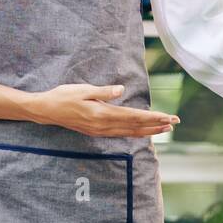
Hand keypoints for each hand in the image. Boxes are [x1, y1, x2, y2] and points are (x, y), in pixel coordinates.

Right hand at [27, 84, 178, 138]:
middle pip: (135, 127)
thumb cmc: (64, 96)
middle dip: (156, 125)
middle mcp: (103, 125)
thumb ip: (104, 91)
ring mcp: (100, 131)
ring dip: (148, 130)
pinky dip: (135, 133)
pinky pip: (121, 134)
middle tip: (175, 123)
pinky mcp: (97, 132)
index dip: (153, 117)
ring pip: (129, 132)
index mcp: (102, 113)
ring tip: (164, 128)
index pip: (134, 116)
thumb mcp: (83, 89)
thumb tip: (122, 90)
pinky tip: (142, 131)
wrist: (47, 110)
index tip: (168, 117)